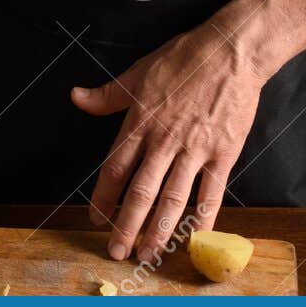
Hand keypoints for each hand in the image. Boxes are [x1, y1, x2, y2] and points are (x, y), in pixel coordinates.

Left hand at [71, 20, 261, 262]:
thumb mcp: (137, 73)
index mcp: (140, 122)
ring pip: (172, 200)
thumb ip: (107, 95)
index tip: (96, 218)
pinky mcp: (223, 154)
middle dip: (126, 226)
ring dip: (158, 231)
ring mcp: (195, 150)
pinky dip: (203, 219)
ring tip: (148, 254)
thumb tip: (76, 97)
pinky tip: (194, 238)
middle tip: (117, 252)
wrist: (229, 52)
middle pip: (141, 192)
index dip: (103, 197)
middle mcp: (164, 141)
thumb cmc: (182, 59)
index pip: (115, 168)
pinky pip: (210, 194)